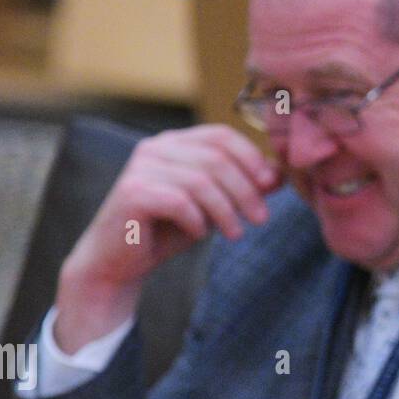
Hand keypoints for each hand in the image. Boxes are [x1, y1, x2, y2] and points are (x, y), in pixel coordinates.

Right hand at [55, 124, 281, 351]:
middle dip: (246, 190)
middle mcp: (155, 147)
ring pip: (202, 181)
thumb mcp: (214, 206)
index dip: (252, 158)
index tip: (271, 186)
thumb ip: (244, 186)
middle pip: (217, 159)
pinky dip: (197, 220)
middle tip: (261, 219)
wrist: (118, 263)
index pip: (222, 136)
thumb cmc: (169, 230)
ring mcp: (140, 168)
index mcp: (175, 142)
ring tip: (236, 234)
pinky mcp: (132, 192)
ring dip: (226, 211)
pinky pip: (180, 202)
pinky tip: (199, 233)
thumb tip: (280, 174)